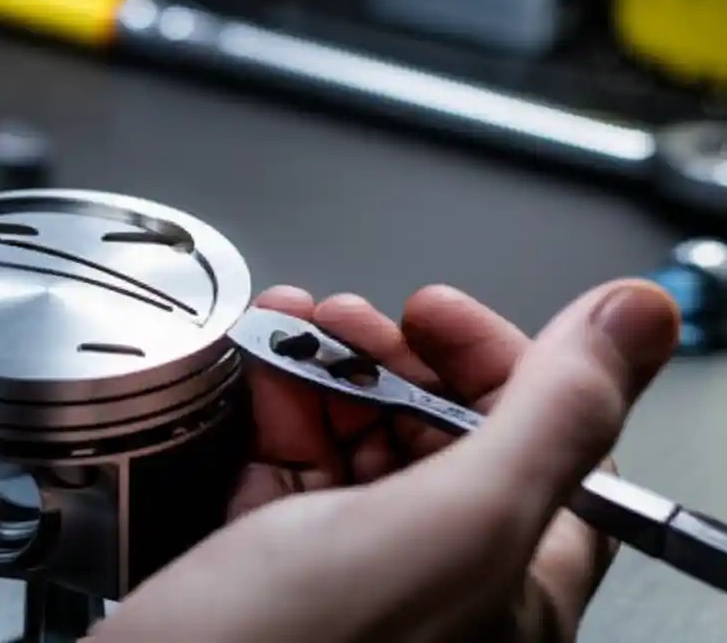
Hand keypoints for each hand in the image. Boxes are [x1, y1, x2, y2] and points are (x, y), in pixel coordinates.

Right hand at [96, 279, 679, 641]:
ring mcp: (348, 570)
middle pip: (443, 431)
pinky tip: (256, 362)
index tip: (437, 312)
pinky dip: (272, 400)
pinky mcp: (268, 560)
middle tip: (351, 317)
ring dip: (327, 364)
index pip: (548, 444)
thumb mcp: (448, 530)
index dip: (500, 361)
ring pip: (358, 439)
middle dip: (395, 354)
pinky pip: (286, 461)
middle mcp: (436, 579)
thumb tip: (636, 316)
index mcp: (510, 581)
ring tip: (290, 323)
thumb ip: (549, 421)